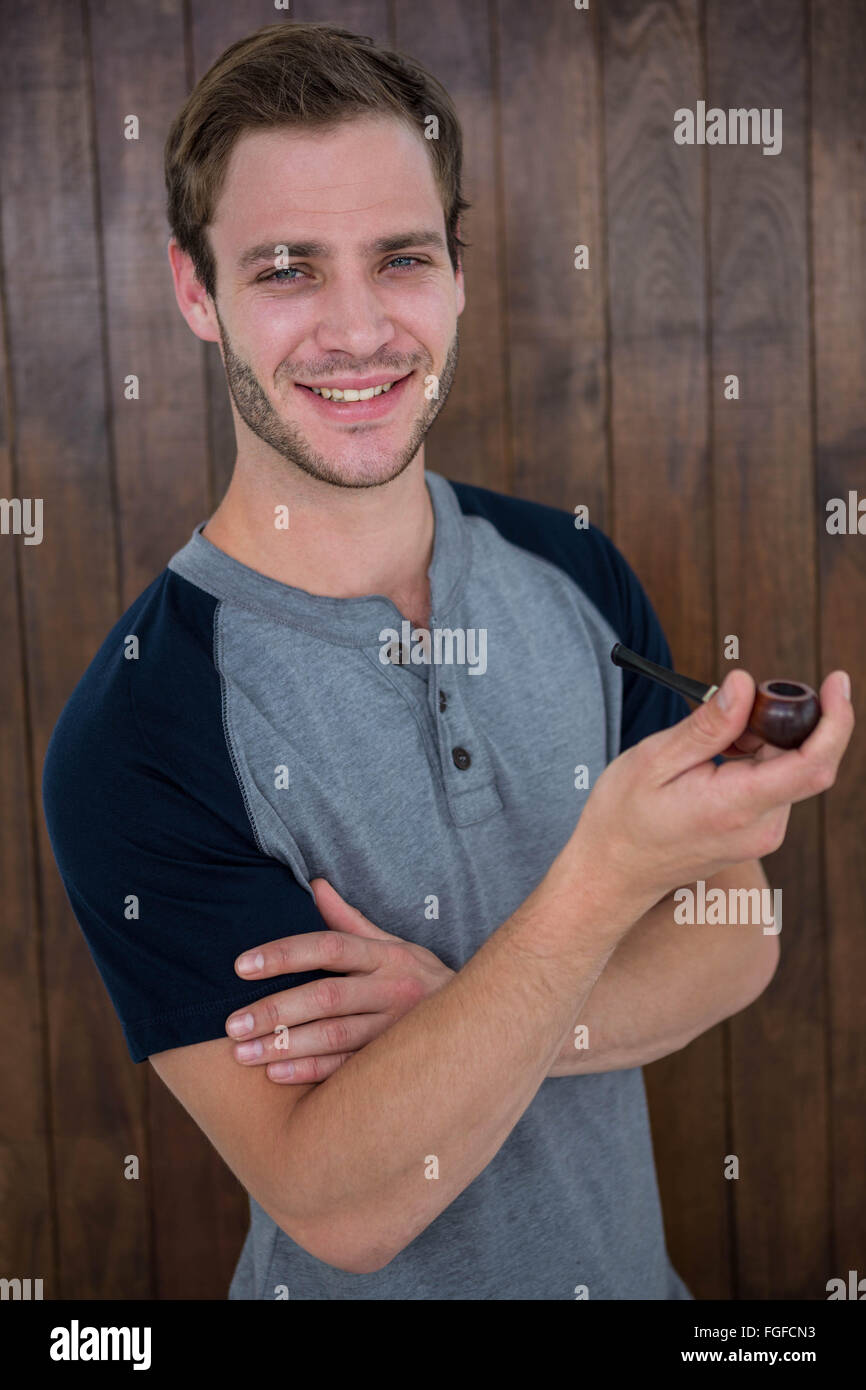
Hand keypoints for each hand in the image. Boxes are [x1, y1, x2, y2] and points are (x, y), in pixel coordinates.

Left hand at [225, 878, 454, 1082]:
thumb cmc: (421, 981)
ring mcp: (396, 1029)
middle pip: (326, 996)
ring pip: (335, 1036)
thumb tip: (315, 885)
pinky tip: (276, 1075)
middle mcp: (392, 989)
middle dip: (275, 1010)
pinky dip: (311, 1072)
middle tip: (231, 1024)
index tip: (240, 966)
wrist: (482, 1024)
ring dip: (285, 1046)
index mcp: (385, 955)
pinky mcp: (397, 1063)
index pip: (329, 946)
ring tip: (242, 1054)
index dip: (284, 954)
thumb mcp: (393, 945)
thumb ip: (350, 921)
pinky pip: (349, 1069)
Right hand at [569, 667, 853, 921]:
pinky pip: (775, 786)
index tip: (835, 682)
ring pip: (788, 770)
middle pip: (803, 760)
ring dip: (764, 741)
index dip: (835, 720)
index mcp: (736, 807)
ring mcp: (762, 836)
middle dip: (781, 721)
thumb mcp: (655, 760)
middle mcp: (761, 827)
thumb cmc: (623, 818)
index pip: (812, 763)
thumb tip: (745, 685)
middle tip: (735, 704)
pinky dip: (757, 760)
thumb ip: (708, 725)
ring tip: (709, 744)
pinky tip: (718, 760)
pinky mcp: (757, 835)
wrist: (612, 874)